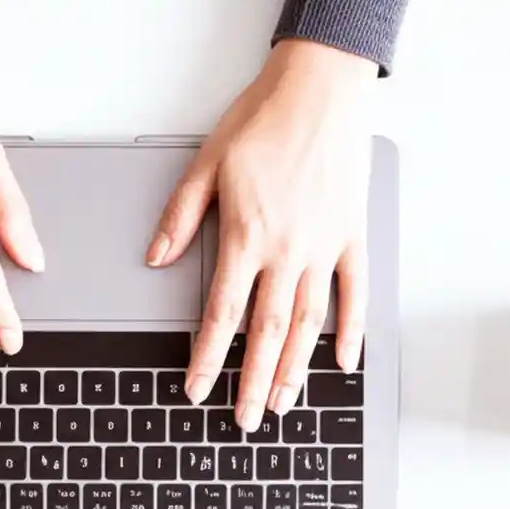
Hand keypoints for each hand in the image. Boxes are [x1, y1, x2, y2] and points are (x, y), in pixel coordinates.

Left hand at [147, 40, 374, 429]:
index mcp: (246, 237)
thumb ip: (180, 218)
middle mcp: (288, 251)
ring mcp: (325, 246)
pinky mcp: (353, 235)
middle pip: (267, 334)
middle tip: (245, 420)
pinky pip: (354, 293)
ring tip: (285, 405)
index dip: (206, 359)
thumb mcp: (205, 165)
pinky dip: (351, 330)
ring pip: (309, 324)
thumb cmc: (263, 120)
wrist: (321, 88)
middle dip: (253, 383)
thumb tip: (155, 258)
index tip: (197, 390)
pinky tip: (342, 361)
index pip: (221, 315)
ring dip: (296, 370)